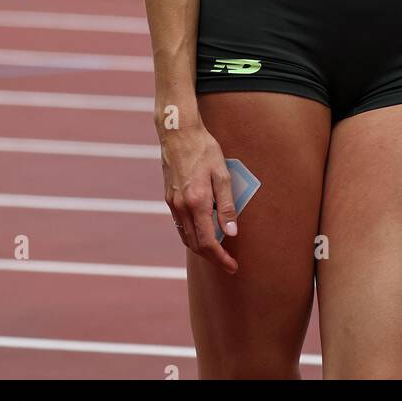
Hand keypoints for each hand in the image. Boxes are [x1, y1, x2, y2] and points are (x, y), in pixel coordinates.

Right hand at [159, 121, 238, 274]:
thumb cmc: (205, 150)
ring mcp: (173, 203)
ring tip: (217, 251)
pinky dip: (191, 235)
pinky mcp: (169, 198)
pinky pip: (179, 225)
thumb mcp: (222, 174)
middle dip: (212, 257)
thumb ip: (227, 205)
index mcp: (197, 202)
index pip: (209, 242)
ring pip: (185, 237)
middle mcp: (182, 207)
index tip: (232, 266)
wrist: (179, 134)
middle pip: (196, 245)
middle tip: (228, 262)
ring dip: (201, 248)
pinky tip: (202, 232)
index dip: (221, 258)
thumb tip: (232, 233)